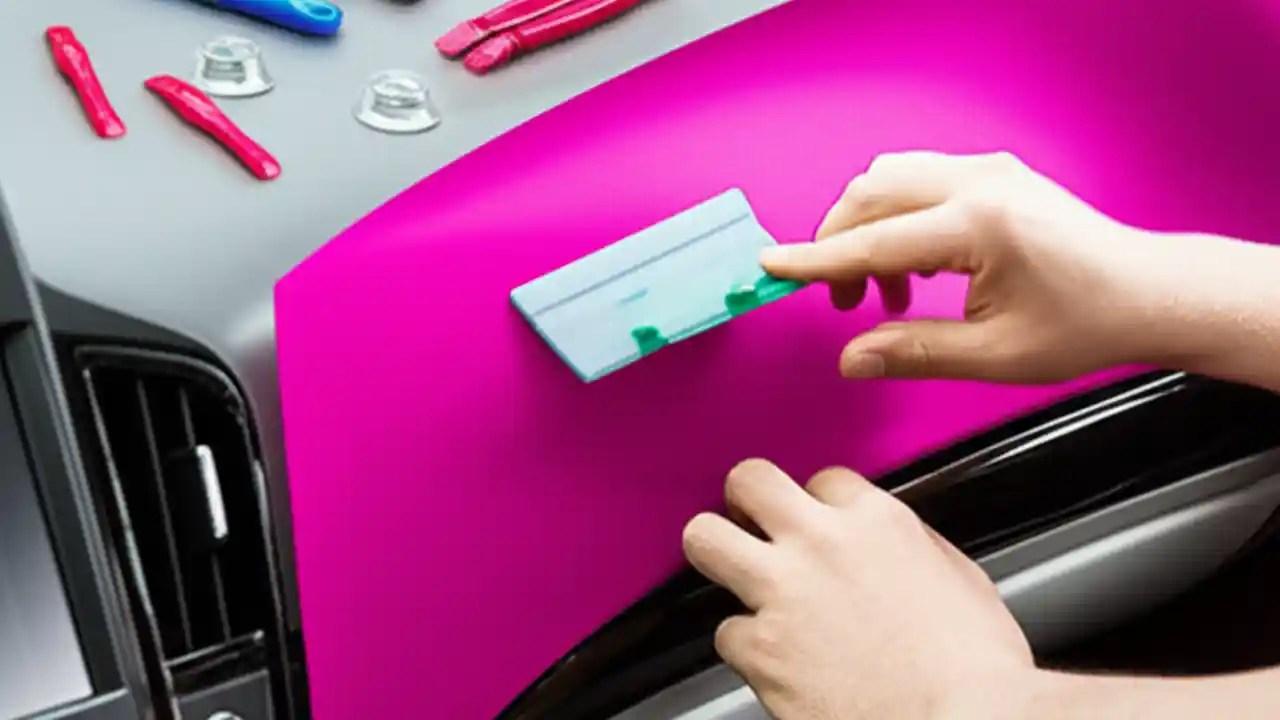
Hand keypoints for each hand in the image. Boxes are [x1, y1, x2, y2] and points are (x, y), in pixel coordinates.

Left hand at [683, 460, 1035, 719]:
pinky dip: (747, 648)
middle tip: (750, 524)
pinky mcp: (760, 649)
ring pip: (705, 538)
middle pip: (748, 481)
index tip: (820, 525)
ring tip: (734, 574)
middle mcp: (822, 544)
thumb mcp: (963, 580)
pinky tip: (775, 660)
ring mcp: (783, 593)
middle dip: (745, 501)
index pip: (824, 478)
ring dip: (717, 554)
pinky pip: (726, 632)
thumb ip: (912, 546)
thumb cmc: (977, 670)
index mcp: (877, 522)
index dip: (820, 505)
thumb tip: (889, 542)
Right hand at [760, 151, 1180, 382]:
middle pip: (870, 194)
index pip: (873, 242)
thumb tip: (851, 359)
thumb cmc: (1085, 324)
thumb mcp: (994, 356)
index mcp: (978, 227)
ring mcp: (988, 170)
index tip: (769, 266)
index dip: (815, 260)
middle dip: (837, 243)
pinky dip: (896, 218)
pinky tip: (915, 269)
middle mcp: (979, 184)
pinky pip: (919, 179)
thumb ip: (913, 352)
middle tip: (840, 304)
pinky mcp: (994, 172)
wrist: (1147, 292)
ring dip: (867, 229)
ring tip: (884, 292)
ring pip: (890, 179)